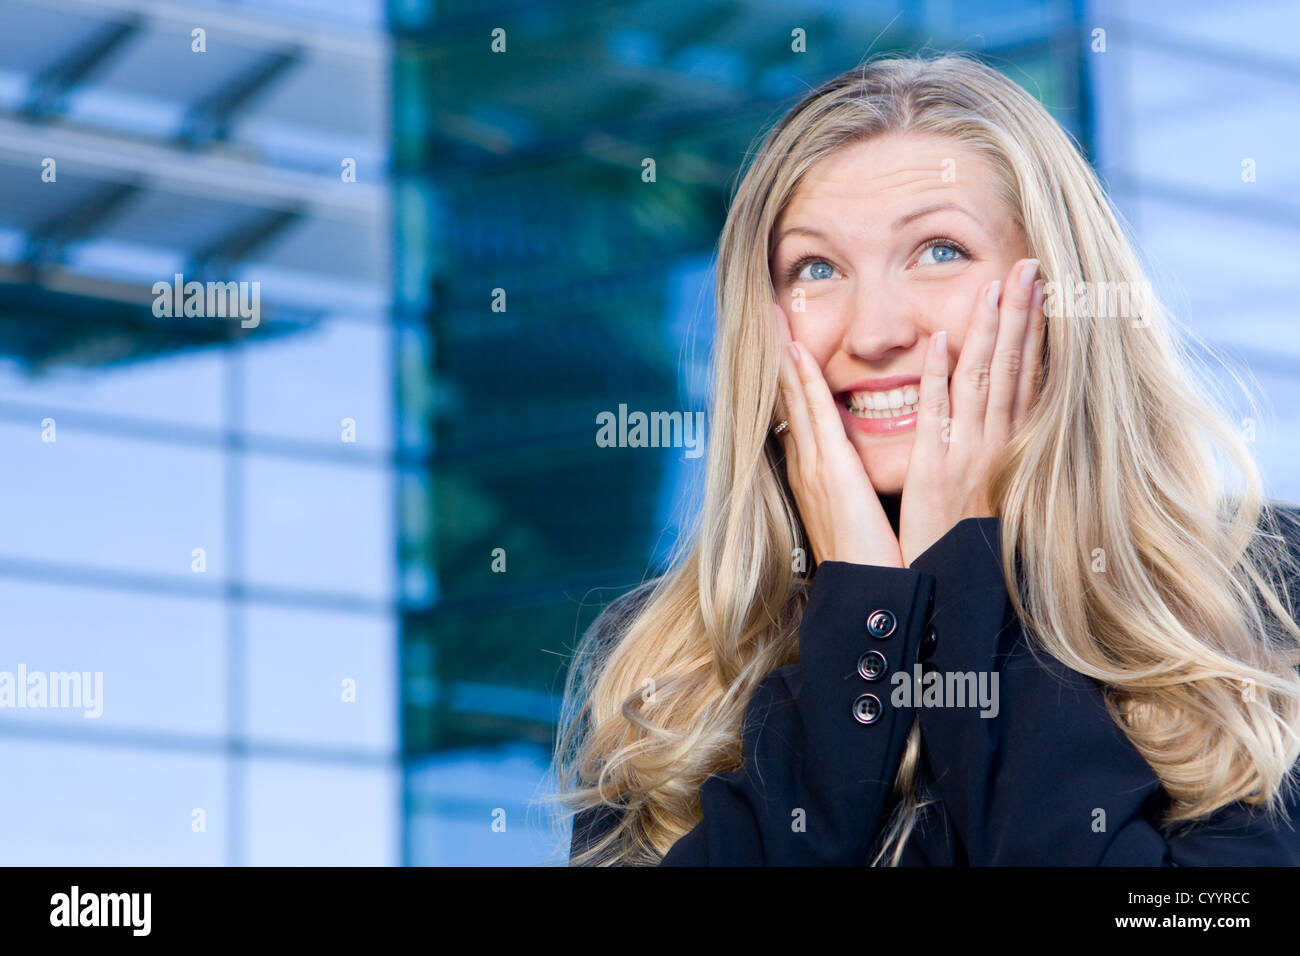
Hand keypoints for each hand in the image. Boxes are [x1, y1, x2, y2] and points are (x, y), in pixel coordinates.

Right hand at [772, 303, 902, 567]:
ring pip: (796, 399)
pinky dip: (804, 381)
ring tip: (773, 319)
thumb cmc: (875, 564)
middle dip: (779, 357)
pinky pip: (815, 415)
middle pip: (789, 399)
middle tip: (768, 316)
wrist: (867, 597)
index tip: (786, 343)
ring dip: (785, 357)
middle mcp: (809, 467)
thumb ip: (861, 491)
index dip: (792, 378)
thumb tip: (863, 476)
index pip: (801, 414)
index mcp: (819, 476)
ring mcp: (814, 468)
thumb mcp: (864, 518)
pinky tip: (797, 351)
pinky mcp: (830, 472)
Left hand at [898, 258, 1045, 566]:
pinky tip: (942, 340)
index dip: (1033, 332)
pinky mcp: (934, 473)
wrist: (951, 593)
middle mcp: (993, 446)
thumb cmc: (964, 541)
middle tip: (1032, 264)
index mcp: (1006, 447)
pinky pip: (936, 416)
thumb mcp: (991, 490)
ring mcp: (966, 456)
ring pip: (982, 382)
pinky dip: (939, 378)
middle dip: (1022, 314)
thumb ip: (995, 450)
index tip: (1040, 290)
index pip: (1024, 378)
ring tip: (1001, 283)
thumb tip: (1002, 419)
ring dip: (992, 330)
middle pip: (1010, 368)